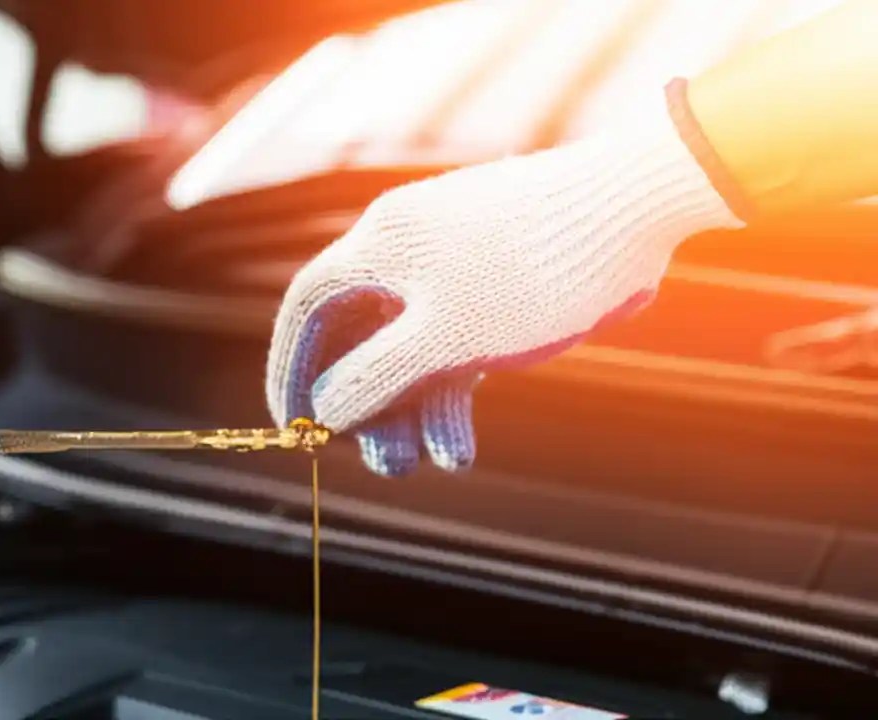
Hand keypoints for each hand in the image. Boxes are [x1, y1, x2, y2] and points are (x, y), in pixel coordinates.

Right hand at [267, 94, 741, 475]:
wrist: (640, 203)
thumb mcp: (447, 338)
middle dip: (369, 406)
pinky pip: (456, 341)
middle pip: (361, 336)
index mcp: (381, 244)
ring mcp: (454, 263)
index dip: (290, 368)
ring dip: (415, 409)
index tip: (291, 424)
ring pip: (412, 347)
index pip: (307, 307)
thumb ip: (377, 377)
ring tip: (435, 464)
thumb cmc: (535, 268)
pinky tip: (464, 443)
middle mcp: (408, 248)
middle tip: (384, 463)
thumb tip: (323, 410)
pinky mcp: (496, 280)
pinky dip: (455, 389)